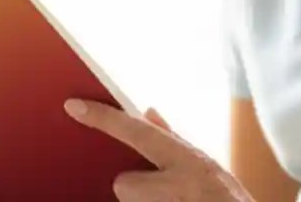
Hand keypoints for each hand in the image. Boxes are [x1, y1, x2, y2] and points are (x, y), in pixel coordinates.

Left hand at [66, 99, 254, 201]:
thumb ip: (173, 139)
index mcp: (187, 159)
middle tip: (161, 192)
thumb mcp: (204, 164)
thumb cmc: (226, 198)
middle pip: (125, 184)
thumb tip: (148, 112)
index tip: (74, 106)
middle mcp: (176, 184)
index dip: (105, 119)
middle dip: (136, 188)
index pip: (138, 132)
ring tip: (172, 200)